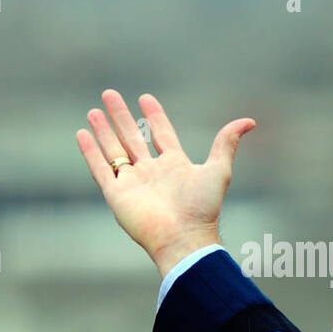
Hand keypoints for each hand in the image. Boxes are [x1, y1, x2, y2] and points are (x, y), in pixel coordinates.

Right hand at [76, 89, 255, 274]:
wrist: (183, 237)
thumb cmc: (203, 207)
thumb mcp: (218, 169)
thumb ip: (226, 143)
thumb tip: (249, 121)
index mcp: (174, 165)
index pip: (161, 134)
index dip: (154, 116)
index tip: (145, 98)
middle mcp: (151, 172)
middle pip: (133, 137)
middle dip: (121, 116)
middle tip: (109, 94)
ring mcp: (132, 183)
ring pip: (114, 150)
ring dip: (104, 130)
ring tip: (94, 110)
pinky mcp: (117, 195)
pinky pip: (100, 169)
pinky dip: (91, 152)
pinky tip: (83, 134)